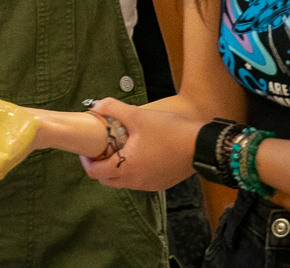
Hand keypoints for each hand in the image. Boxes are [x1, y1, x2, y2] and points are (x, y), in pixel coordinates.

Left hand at [81, 97, 200, 191]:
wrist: (202, 145)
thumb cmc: (169, 131)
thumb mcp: (138, 115)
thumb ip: (113, 108)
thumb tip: (96, 106)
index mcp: (126, 168)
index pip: (95, 173)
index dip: (87, 161)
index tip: (87, 149)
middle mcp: (136, 182)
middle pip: (107, 180)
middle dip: (100, 166)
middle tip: (102, 149)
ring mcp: (149, 185)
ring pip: (124, 182)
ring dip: (117, 169)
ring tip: (120, 149)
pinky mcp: (161, 183)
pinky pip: (139, 181)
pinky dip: (133, 171)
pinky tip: (140, 154)